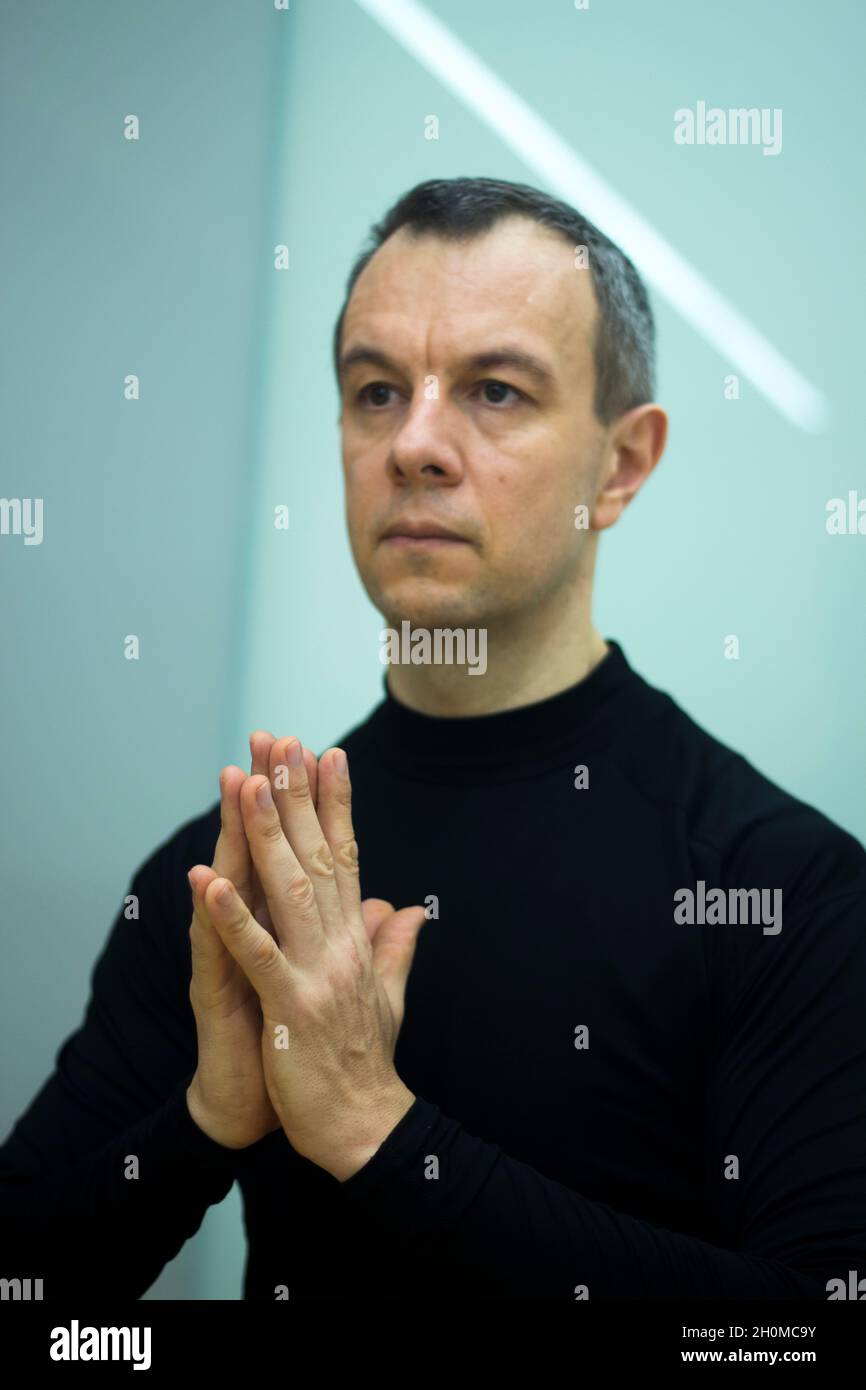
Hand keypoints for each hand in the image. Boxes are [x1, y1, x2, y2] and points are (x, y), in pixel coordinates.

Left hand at [191, 738, 425, 1177]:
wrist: (366, 1129)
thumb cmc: (368, 1064)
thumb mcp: (388, 996)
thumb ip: (395, 948)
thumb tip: (407, 909)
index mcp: (356, 940)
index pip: (347, 857)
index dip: (336, 804)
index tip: (328, 754)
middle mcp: (341, 945)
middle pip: (317, 856)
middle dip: (296, 796)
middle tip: (282, 741)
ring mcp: (318, 973)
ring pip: (288, 890)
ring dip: (264, 834)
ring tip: (245, 783)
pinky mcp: (292, 1007)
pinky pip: (258, 955)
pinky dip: (234, 916)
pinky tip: (210, 880)